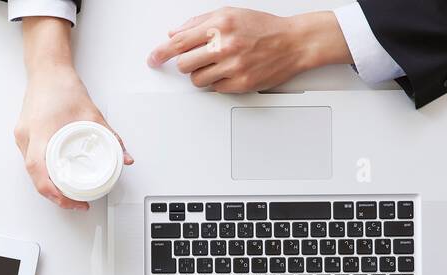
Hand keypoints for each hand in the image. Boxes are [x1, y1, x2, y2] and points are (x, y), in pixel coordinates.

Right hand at [16, 17, 132, 209]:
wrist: (46, 69)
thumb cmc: (61, 85)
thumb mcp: (92, 113)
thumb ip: (110, 137)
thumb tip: (124, 158)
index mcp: (40, 131)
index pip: (40, 172)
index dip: (54, 192)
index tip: (70, 201)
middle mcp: (26, 137)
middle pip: (36, 178)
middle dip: (55, 195)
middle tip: (75, 203)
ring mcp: (22, 137)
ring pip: (32, 172)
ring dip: (49, 186)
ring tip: (68, 194)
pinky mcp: (23, 136)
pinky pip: (31, 162)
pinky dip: (44, 174)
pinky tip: (58, 178)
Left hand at [148, 7, 351, 92]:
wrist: (294, 42)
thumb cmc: (263, 28)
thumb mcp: (230, 14)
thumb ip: (200, 23)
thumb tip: (174, 34)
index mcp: (220, 24)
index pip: (179, 42)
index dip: (161, 53)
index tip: (153, 59)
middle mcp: (225, 44)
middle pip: (184, 65)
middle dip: (187, 64)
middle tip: (199, 59)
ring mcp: (233, 66)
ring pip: (197, 80)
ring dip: (202, 74)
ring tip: (218, 64)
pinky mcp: (240, 83)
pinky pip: (214, 89)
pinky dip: (218, 82)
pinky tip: (231, 71)